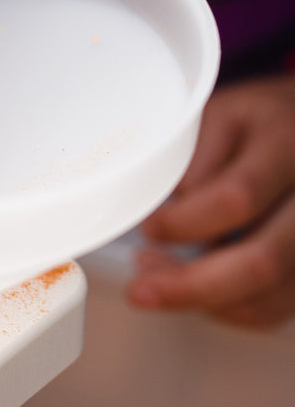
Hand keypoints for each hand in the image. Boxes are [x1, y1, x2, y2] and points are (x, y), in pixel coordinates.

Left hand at [127, 73, 294, 328]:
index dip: (186, 221)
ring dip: (207, 299)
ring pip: (272, 293)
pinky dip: (231, 307)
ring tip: (157, 282)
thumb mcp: (220, 113)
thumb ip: (193, 155)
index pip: (237, 197)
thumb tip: (160, 208)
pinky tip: (195, 288)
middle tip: (141, 287)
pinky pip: (279, 306)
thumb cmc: (259, 119)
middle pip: (263, 260)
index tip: (148, 227)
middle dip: (193, 283)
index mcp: (286, 145)